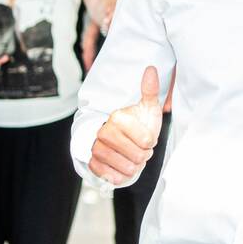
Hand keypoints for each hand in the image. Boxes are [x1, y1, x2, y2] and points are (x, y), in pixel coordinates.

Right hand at [88, 66, 162, 185]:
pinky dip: (114, 175)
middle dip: (141, 156)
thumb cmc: (139, 124)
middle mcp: (102, 130)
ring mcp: (95, 146)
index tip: (149, 141)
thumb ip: (150, 90)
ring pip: (117, 162)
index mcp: (117, 117)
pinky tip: (122, 173)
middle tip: (143, 153)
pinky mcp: (91, 161)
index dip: (149, 143)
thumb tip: (151, 68)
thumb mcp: (148, 108)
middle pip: (131, 152)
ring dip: (130, 166)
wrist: (123, 140)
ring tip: (135, 162)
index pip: (143, 138)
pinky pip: (101, 171)